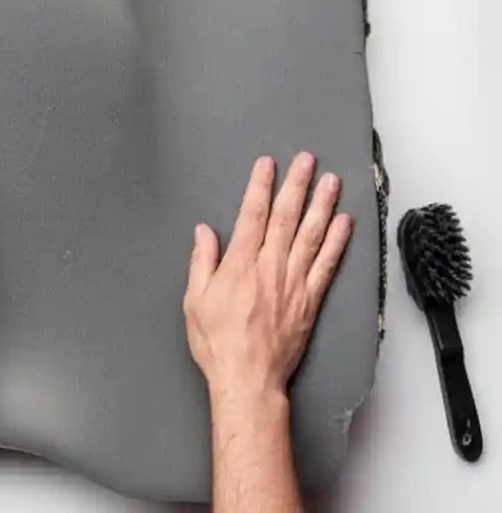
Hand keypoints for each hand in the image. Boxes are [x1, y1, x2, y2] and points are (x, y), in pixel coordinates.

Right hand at [184, 153, 353, 401]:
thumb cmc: (217, 343)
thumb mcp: (194, 301)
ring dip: (321, 205)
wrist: (248, 378)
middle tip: (306, 160)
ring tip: (331, 180)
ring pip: (311, 235)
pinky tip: (344, 223)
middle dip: (296, 185)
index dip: (260, 187)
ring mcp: (294, 283)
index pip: (252, 216)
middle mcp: (270, 268)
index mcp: (240, 265)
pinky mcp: (310, 301)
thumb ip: (202, 262)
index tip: (267, 165)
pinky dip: (337, 242)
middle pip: (286, 218)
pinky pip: (327, 265)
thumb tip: (204, 232)